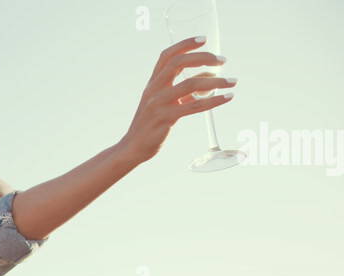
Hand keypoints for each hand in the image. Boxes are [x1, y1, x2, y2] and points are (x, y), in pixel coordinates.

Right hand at [119, 36, 237, 164]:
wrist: (133, 147)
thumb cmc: (151, 124)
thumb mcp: (165, 102)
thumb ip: (185, 90)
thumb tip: (211, 77)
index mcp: (153, 83)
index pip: (167, 56)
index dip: (184, 44)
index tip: (203, 39)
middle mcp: (154, 89)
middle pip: (178, 63)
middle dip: (203, 58)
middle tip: (222, 61)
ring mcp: (158, 104)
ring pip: (190, 84)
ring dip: (215, 81)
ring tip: (232, 81)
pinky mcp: (165, 118)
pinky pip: (194, 106)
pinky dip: (214, 101)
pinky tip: (227, 98)